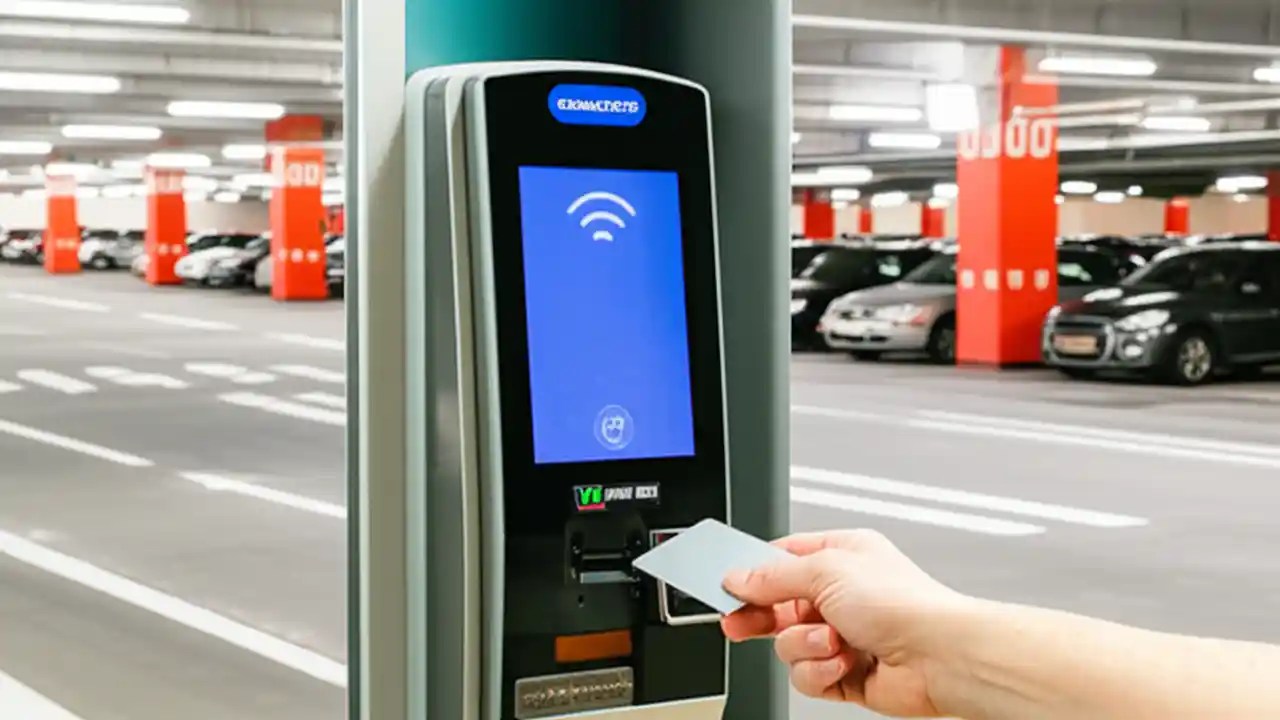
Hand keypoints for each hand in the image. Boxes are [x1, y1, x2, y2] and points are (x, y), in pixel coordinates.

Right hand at [721, 530, 970, 716]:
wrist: (941, 657)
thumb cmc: (903, 603)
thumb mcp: (825, 570)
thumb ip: (773, 575)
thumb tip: (738, 576)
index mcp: (841, 555)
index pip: (781, 560)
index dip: (751, 573)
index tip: (725, 584)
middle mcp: (842, 594)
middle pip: (778, 605)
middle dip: (760, 617)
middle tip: (737, 623)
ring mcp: (842, 635)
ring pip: (788, 644)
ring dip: (803, 646)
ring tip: (829, 642)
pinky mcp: (844, 673)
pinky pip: (807, 675)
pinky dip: (820, 671)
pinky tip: (842, 664)